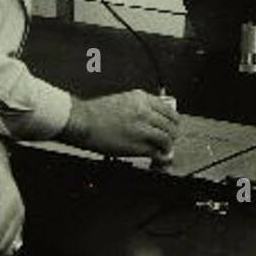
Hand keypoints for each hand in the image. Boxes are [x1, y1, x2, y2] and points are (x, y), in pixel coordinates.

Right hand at [62, 91, 178, 158]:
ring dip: (167, 145)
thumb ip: (141, 107)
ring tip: (163, 149)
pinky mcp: (136, 146)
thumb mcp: (123, 100)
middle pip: (171, 125)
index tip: (173, 125)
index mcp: (142, 99)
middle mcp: (145, 112)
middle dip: (171, 133)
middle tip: (169, 139)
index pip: (169, 110)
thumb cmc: (96, 112)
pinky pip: (155, 151)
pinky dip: (159, 155)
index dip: (173, 120)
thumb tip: (155, 118)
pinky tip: (156, 156)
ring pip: (166, 138)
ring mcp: (142, 129)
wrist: (82, 121)